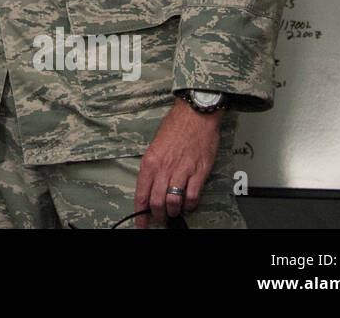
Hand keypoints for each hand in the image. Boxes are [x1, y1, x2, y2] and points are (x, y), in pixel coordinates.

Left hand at [134, 97, 221, 227]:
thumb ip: (152, 167)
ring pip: (174, 202)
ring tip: (175, 211)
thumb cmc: (175, 126)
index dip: (141, 214)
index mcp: (150, 162)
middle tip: (161, 218)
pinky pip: (193, 196)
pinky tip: (189, 202)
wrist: (195, 114)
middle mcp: (164, 168)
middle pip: (157, 202)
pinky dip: (190, 204)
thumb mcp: (155, 146)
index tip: (142, 224)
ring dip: (174, 211)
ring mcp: (182, 171)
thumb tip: (150, 186)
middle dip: (158, 215)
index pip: (141, 194)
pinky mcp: (199, 171)